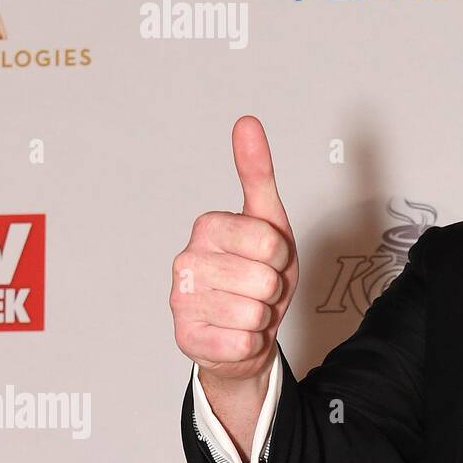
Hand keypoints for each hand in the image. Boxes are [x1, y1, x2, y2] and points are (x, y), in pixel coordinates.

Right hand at [170, 116, 299, 380]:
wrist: (245, 331)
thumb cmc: (258, 273)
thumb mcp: (267, 220)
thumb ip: (257, 172)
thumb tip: (246, 121)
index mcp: (207, 227)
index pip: (270, 241)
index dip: (281, 255)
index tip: (269, 258)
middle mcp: (185, 261)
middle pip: (265, 278)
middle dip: (273, 287)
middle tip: (259, 288)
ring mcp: (181, 301)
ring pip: (255, 311)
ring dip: (263, 315)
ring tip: (248, 309)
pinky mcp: (185, 338)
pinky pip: (243, 341)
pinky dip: (251, 341)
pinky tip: (236, 333)